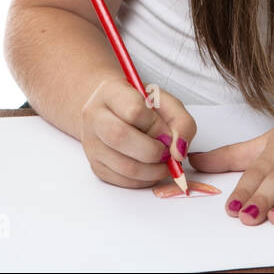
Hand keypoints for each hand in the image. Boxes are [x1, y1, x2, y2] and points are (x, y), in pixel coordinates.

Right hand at [80, 76, 197, 187]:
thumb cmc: (143, 106)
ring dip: (153, 171)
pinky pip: (122, 181)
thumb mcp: (167, 103)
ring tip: (164, 163)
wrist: (116, 111)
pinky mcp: (95, 165)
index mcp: (110, 92)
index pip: (133, 110)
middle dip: (153, 151)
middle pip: (120, 137)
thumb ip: (181, 123)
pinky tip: (152, 169)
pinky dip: (144, 180)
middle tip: (167, 153)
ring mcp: (91, 143)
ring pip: (123, 165)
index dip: (156, 126)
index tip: (167, 133)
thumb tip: (178, 152)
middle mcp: (94, 116)